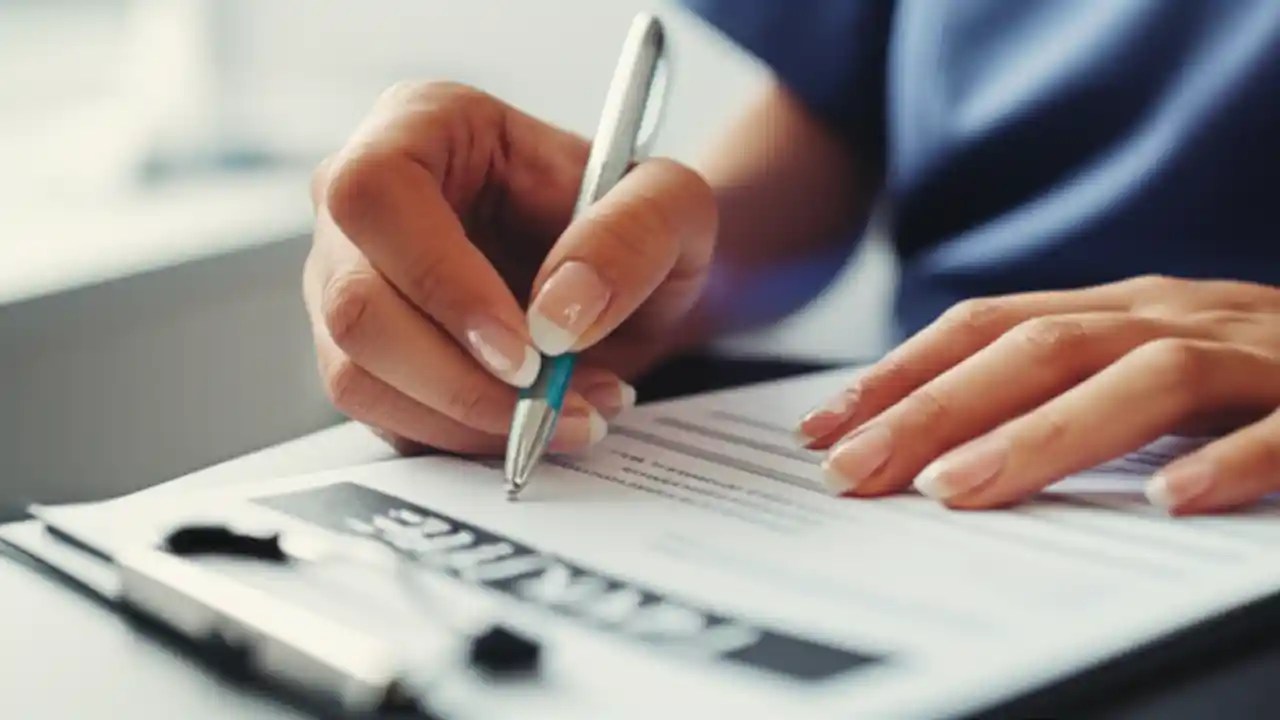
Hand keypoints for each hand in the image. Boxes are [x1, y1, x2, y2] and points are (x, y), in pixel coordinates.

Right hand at [304, 82, 715, 454]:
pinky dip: (462, 438)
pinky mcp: (357, 357)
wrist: (627, 283)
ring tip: (569, 411)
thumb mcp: (672, 206)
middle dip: (460, 377)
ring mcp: (345, 284)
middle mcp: (359, 205)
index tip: (525, 349)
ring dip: (467, 418)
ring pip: (356, 373)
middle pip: (354, 303)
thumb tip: (556, 314)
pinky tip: (534, 420)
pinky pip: (381, 418)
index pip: (377, 195)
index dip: (441, 281)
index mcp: (421, 126)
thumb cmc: (634, 225)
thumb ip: (631, 236)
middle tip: (551, 401)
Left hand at [797, 276, 1279, 514]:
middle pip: (1036, 350)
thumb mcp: (1137, 362)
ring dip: (1041, 434)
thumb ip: (1056, 385)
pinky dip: (1229, 458)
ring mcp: (1253, 353)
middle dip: (934, 409)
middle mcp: (1172, 318)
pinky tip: (1171, 499)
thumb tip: (930, 438)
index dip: (901, 374)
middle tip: (853, 470)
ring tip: (957, 491)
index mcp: (1119, 311)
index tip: (823, 427)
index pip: (987, 329)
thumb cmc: (1248, 370)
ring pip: (1138, 379)